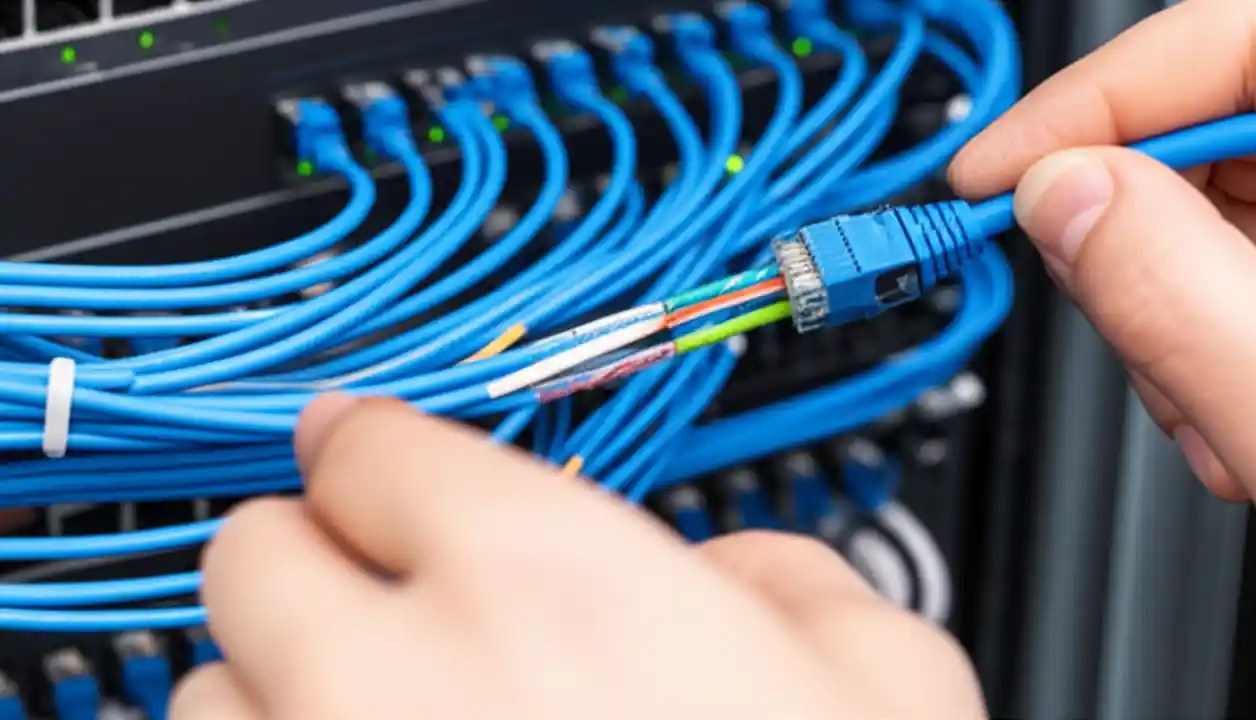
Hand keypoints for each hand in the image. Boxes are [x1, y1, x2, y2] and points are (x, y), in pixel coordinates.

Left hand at [170, 395, 983, 718]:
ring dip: (274, 688)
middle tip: (381, 596)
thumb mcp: (887, 687)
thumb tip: (736, 574)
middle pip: (255, 549)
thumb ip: (794, 583)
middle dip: (313, 556)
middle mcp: (392, 680)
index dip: (376, 447)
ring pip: (208, 689)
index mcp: (545, 586)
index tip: (365, 457)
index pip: (379, 446)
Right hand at [950, 0, 1255, 534]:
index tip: (999, 172)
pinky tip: (1231, 412)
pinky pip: (1253, 271)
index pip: (1247, 39)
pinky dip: (1205, 341)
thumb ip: (1178, 298)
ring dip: (1169, 311)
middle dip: (1132, 230)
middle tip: (1097, 301)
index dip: (1098, 99)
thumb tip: (1063, 198)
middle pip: (1225, 129)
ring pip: (1226, 211)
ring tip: (1201, 406)